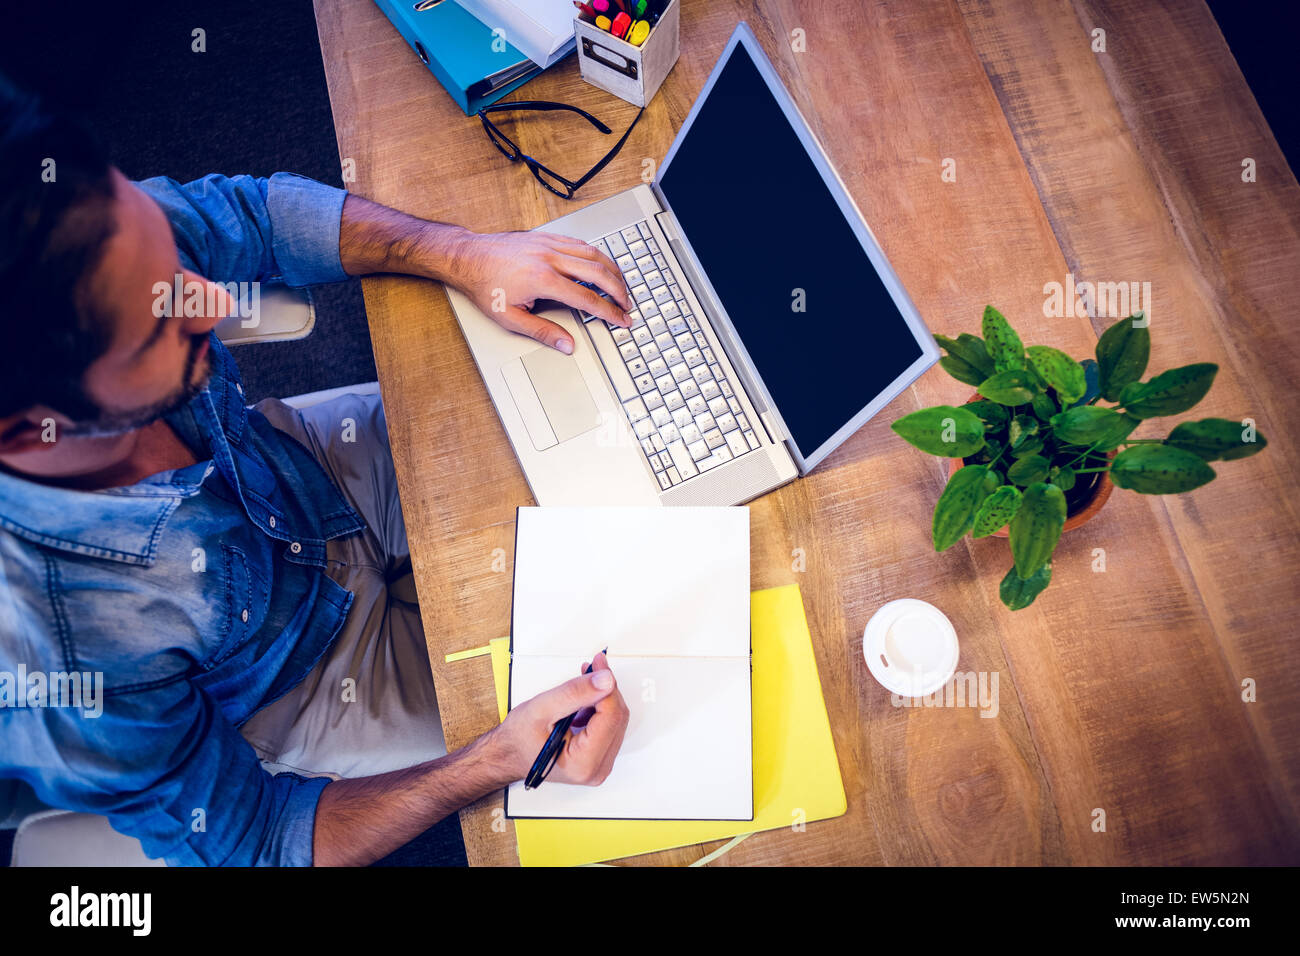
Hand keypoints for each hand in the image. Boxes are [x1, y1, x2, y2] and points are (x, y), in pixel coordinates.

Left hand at [449, 231, 633, 353]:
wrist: (468, 258)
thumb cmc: (485, 286)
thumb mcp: (510, 318)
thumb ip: (542, 332)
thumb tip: (566, 345)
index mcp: (543, 280)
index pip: (588, 299)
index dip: (609, 312)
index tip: (622, 320)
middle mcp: (550, 258)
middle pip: (598, 272)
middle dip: (619, 290)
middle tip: (628, 305)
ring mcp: (549, 244)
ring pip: (593, 253)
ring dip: (612, 270)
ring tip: (621, 285)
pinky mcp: (546, 237)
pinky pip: (579, 243)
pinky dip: (595, 254)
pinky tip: (600, 264)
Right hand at [487, 652, 628, 785]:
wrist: (508, 755)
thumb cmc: (518, 739)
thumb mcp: (542, 709)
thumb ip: (575, 693)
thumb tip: (606, 680)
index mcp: (583, 763)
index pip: (610, 717)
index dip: (607, 685)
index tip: (599, 663)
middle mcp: (596, 769)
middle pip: (617, 718)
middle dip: (606, 688)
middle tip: (593, 666)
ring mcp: (600, 764)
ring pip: (615, 720)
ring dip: (603, 696)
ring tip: (585, 679)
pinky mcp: (599, 756)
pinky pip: (609, 726)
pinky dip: (600, 706)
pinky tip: (585, 697)